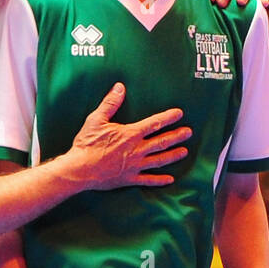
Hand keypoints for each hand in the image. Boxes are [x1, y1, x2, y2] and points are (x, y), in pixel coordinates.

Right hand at [70, 84, 190, 189]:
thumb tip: (119, 87)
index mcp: (130, 134)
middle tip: (188, 133)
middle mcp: (136, 150)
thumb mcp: (96, 119)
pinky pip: (148, 180)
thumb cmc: (86, 144)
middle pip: (162, 142)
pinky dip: (159, 180)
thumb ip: (110, 103)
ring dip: (173, 155)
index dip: (168, 117)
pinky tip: (169, 179)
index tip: (179, 113)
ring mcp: (134, 166)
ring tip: (184, 152)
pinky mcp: (129, 178)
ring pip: (159, 160)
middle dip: (177, 136)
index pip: (154, 123)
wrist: (80, 169)